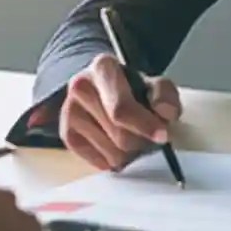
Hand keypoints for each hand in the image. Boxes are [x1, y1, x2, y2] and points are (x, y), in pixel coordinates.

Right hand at [59, 53, 181, 170]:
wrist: (103, 89)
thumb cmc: (132, 88)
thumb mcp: (154, 84)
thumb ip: (165, 95)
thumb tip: (164, 112)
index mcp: (103, 67)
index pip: (121, 108)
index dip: (145, 125)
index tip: (162, 136)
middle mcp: (80, 86)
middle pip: (119, 135)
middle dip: (141, 141)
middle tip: (149, 136)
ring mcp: (69, 110)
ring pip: (111, 153)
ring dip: (129, 153)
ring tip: (132, 137)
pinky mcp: (66, 133)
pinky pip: (99, 162)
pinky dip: (114, 160)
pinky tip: (117, 144)